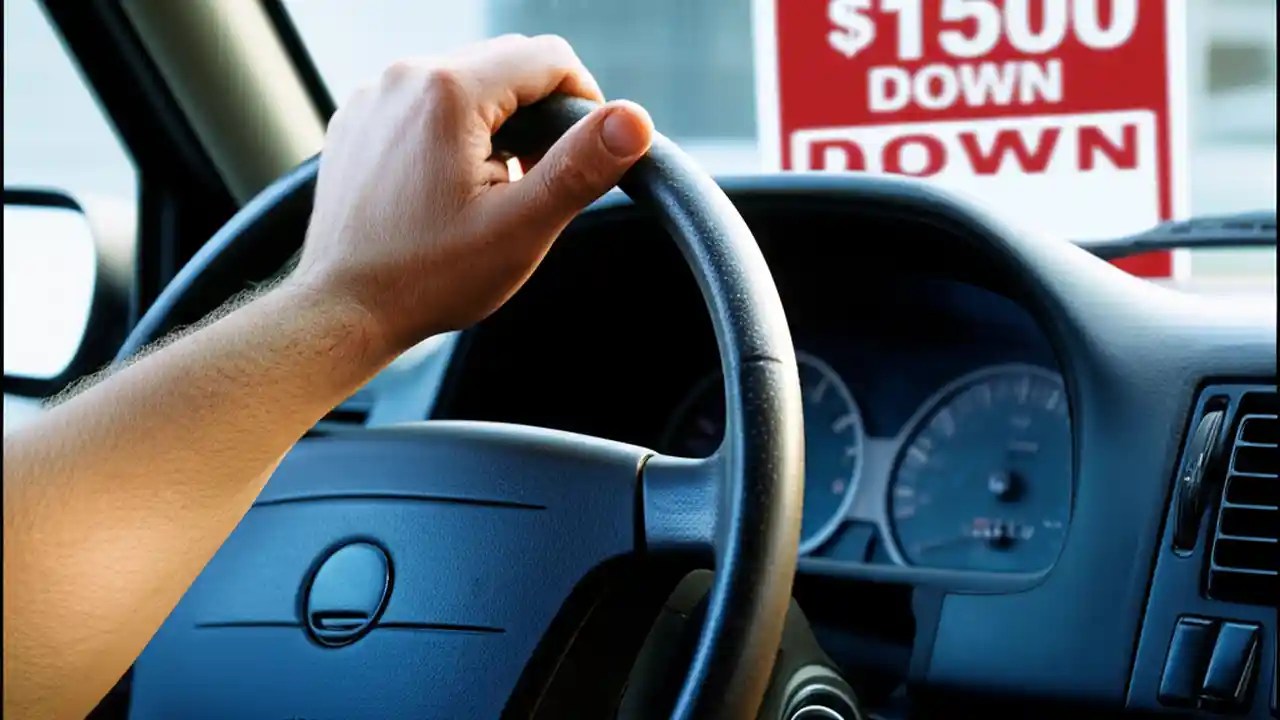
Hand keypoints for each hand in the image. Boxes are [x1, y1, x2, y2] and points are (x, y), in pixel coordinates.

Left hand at [292, 35, 653, 354]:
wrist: (341, 309)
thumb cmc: (427, 278)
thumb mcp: (520, 228)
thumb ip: (580, 167)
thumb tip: (634, 120)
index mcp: (448, 90)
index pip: (549, 58)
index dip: (584, 104)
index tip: (583, 157)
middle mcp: (405, 75)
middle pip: (507, 64)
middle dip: (537, 116)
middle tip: (534, 184)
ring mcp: (375, 95)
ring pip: (468, 82)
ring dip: (496, 125)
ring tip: (489, 192)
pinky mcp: (360, 117)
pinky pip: (426, 102)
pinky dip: (453, 132)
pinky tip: (448, 189)